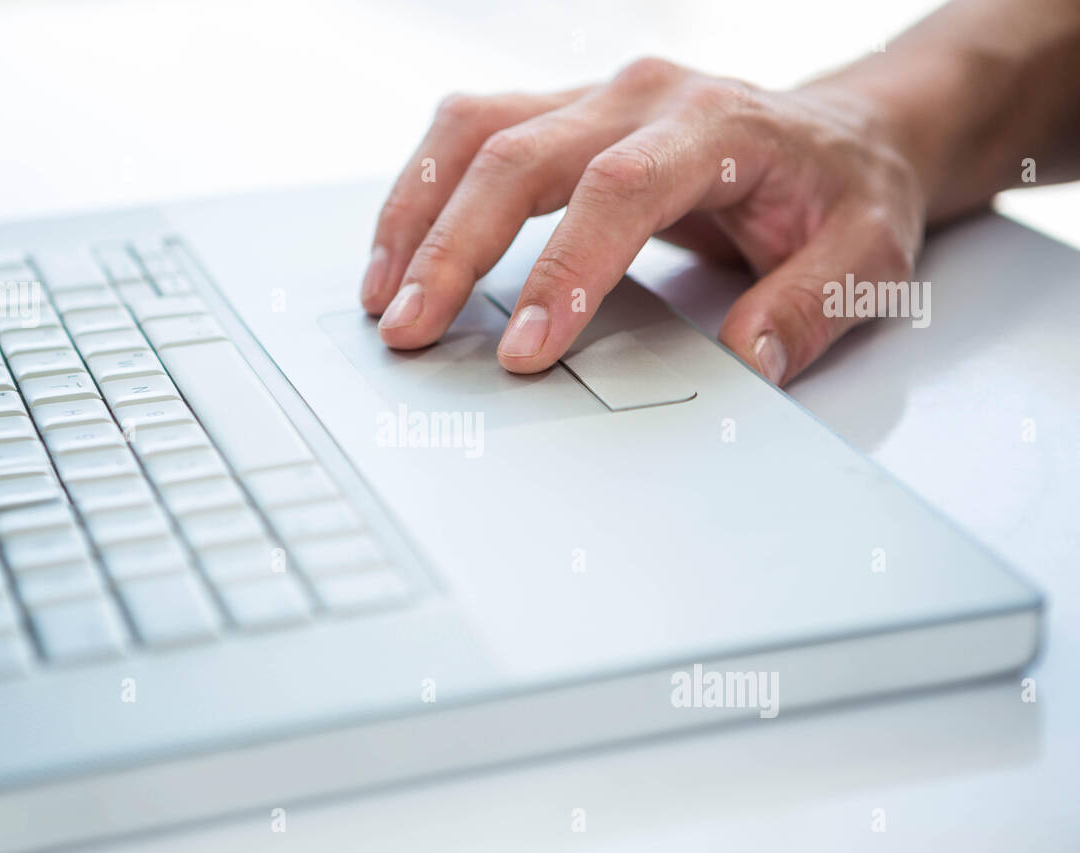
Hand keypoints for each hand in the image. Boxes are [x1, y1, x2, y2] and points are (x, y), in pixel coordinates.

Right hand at [360, 59, 924, 385]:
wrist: (844, 135)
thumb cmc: (845, 193)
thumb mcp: (867, 257)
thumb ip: (810, 308)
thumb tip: (743, 361)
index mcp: (717, 124)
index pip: (618, 189)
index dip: (563, 268)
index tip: (526, 351)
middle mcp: (642, 94)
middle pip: (518, 154)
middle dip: (453, 249)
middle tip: (411, 330)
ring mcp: (593, 96)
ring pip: (473, 131)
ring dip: (416, 213)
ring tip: (383, 295)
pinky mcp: (561, 112)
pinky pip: (470, 133)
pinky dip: (424, 192)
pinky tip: (400, 250)